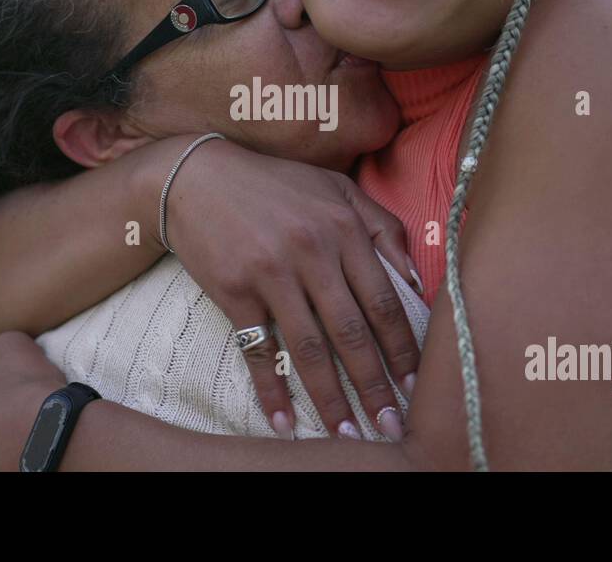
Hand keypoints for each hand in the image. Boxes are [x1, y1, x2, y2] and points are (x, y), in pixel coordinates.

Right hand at [163, 139, 420, 441]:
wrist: (195, 178)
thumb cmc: (275, 185)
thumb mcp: (337, 189)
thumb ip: (382, 227)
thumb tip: (416, 282)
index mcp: (343, 228)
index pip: (384, 300)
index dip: (403, 348)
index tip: (416, 386)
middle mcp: (312, 252)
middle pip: (352, 333)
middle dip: (375, 386)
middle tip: (391, 425)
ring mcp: (271, 273)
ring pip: (310, 348)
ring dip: (331, 397)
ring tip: (348, 433)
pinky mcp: (234, 290)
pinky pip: (257, 350)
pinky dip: (271, 390)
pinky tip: (284, 421)